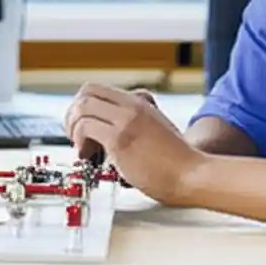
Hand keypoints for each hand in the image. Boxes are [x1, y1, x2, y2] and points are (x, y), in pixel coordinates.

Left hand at [63, 83, 207, 206]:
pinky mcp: (120, 140)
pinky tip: (88, 157)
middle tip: (76, 137)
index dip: (81, 106)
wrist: (192, 174)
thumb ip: (137, 121)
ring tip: (83, 150)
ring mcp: (126, 121)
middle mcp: (132, 107)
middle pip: (85, 93)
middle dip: (73, 115)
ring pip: (82, 109)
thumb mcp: (158, 127)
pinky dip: (80, 142)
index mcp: (140, 102)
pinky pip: (86, 128)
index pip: (96, 89)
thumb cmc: (177, 161)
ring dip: (74, 129)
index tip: (82, 126)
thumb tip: (112, 131)